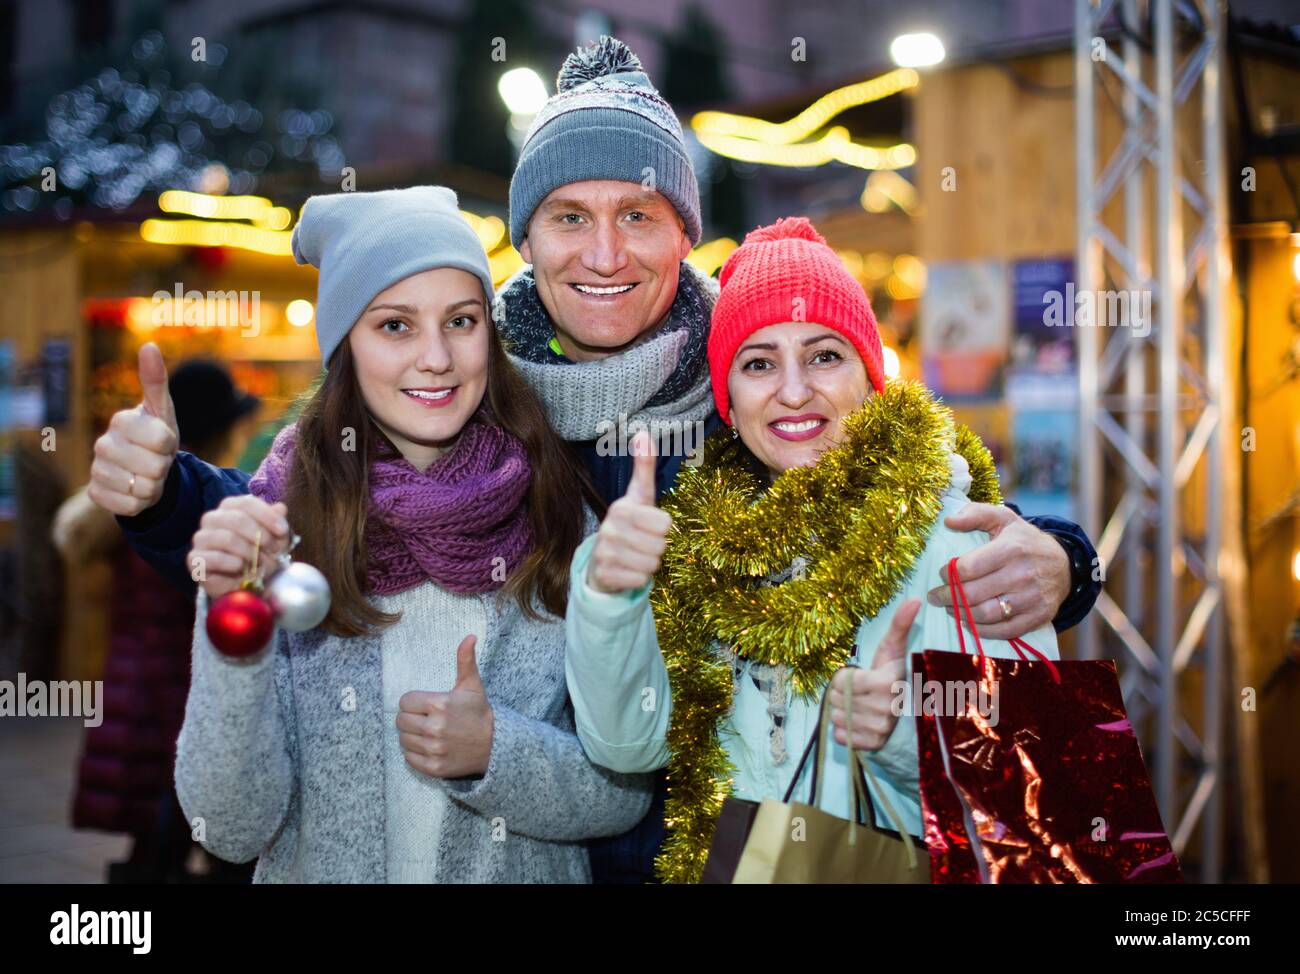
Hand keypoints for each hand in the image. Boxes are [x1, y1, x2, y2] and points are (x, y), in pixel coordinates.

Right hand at [87, 343, 180, 515]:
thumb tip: (149, 345)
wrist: (143, 468)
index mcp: (121, 420)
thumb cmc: (155, 435)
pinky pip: (131, 506)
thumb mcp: (162, 409)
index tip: (163, 441)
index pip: (163, 440)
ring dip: (154, 486)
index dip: (171, 445)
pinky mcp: (97, 495)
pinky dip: (140, 502)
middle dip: (164, 468)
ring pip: (144, 489)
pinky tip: (134, 490)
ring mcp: (97, 470)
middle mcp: (103, 444)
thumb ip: (156, 380)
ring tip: (147, 474)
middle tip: (156, 460)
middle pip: (156, 467)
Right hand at [188, 495, 290, 598]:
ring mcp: (201, 538)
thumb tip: (280, 508)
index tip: (282, 531)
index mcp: (230, 507)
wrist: (242, 582)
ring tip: (260, 563)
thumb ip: (276, 523)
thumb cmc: (258, 555)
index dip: (267, 516)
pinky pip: (214, 558)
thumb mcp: (274, 539)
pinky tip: (241, 567)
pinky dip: (233, 563)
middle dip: (261, 536)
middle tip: (273, 551)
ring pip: (227, 538)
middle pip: (237, 519)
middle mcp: (212, 519)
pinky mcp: (195, 559)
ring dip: (250, 552)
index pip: (246, 503)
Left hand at [396, 635, 494, 778]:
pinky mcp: (434, 767)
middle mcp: (435, 728)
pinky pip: (409, 759)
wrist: (496, 745)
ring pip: (403, 740)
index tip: (426, 705)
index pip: (405, 702)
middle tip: (424, 719)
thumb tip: (470, 636)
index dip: (413, 702)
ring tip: (427, 733)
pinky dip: (415, 753)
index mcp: (439, 704)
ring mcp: (434, 749)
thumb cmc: (479, 713)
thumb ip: (465, 660)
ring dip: (412, 736)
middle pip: (400, 721)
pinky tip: (429, 746)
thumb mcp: (472, 685)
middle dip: (410, 718)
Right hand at [586, 431, 671, 593]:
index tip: (647, 526)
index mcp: (621, 507)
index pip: (666, 524)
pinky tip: (626, 571)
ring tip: (634, 557)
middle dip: (656, 549)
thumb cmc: (629, 526)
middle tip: (642, 544)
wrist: (601, 562)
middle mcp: (609, 528)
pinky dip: (638, 579)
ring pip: (651, 564)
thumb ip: (644, 467)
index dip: (662, 529)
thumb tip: (643, 433)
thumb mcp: (639, 496)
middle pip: (661, 546)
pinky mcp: (603, 574)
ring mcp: (604, 552)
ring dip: (648, 564)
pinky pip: (640, 580)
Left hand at [828, 598, 919, 750]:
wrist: (909, 716)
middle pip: (836, 699)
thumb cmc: (895, 677)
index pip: (843, 681)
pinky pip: (840, 736)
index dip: (847, 678)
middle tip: (860, 694)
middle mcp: (885, 709)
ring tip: (861, 708)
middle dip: (843, 694)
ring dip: (843, 712)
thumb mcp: (893, 651)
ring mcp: (878, 730)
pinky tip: (860, 723)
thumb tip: (914, 599)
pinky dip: (845, 730)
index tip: (861, 677)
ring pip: (836, 717)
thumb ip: (899, 625)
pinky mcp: (871, 746)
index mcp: (887, 683)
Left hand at [926, 503, 1070, 639]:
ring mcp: (1032, 598)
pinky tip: (970, 622)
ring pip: (986, 614)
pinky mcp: (1039, 616)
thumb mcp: (1003, 518)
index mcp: (1011, 549)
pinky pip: (1004, 631)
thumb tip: (948, 521)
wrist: (1064, 563)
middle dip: (947, 597)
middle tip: (935, 597)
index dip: (949, 574)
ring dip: (962, 614)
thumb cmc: (1025, 540)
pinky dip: (983, 630)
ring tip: (950, 608)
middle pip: (973, 594)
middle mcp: (1023, 575)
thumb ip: (975, 514)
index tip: (943, 574)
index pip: (969, 568)